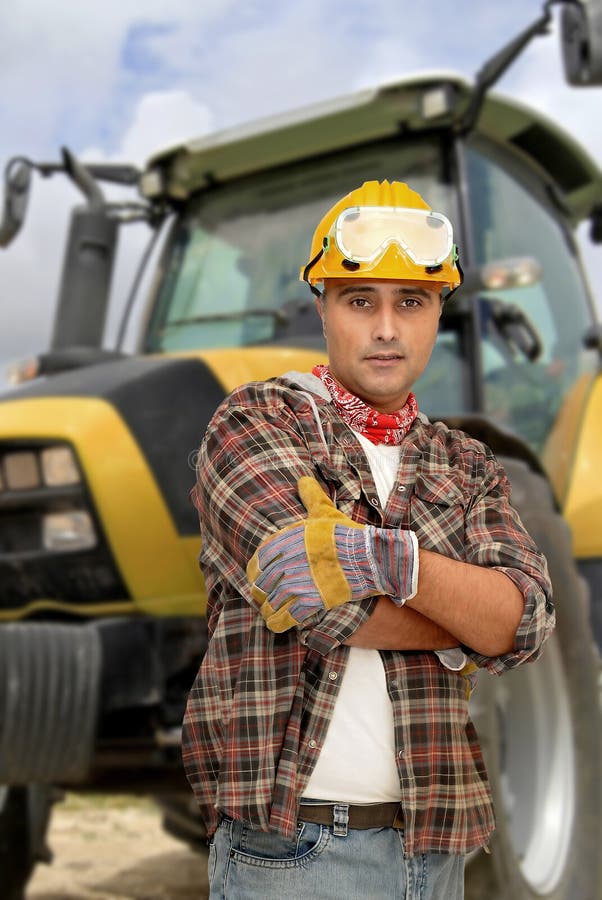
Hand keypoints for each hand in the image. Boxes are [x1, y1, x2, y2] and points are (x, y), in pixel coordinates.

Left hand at [246, 476, 417, 631]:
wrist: (371, 557)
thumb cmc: (348, 535)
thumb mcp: (327, 512)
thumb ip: (311, 498)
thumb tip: (303, 479)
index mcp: (288, 541)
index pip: (260, 559)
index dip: (256, 570)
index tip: (258, 576)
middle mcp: (288, 563)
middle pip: (261, 583)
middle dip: (260, 592)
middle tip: (264, 597)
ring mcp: (299, 584)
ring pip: (270, 603)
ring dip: (268, 609)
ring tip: (270, 612)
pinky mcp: (311, 602)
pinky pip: (285, 618)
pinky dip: (279, 622)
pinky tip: (278, 622)